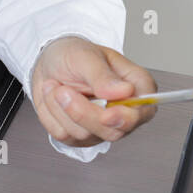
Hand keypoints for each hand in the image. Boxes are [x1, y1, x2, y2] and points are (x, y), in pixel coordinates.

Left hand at [30, 36, 156, 148]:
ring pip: (84, 134)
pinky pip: (65, 135)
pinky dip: (52, 116)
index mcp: (136, 87)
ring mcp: (102, 127)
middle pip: (113, 131)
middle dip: (83, 113)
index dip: (127, 118)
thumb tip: (124, 90)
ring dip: (61, 109)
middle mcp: (123, 112)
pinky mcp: (80, 136)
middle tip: (63, 90)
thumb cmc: (72, 56)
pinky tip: (54, 99)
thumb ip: (103, 76)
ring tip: (57, 87)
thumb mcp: (86, 56)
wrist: (48, 65)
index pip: (144, 111)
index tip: (107, 114)